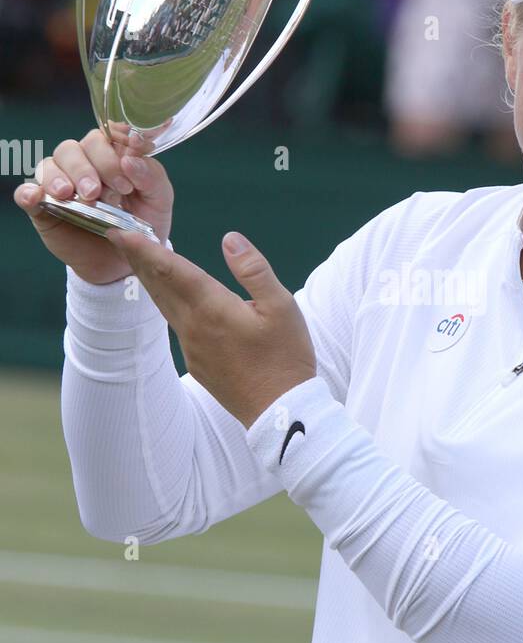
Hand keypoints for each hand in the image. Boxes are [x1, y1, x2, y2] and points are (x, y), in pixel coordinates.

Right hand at [14, 125, 173, 284]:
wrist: (126, 261)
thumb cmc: (143, 224)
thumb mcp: (158, 200)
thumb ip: (151, 176)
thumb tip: (130, 159)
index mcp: (112, 155)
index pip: (106, 133)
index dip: (116, 142)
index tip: (129, 160)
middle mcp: (83, 163)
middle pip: (78, 147)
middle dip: (93, 167)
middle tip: (106, 193)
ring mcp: (61, 184)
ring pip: (52, 164)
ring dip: (63, 177)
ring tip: (79, 197)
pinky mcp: (44, 207)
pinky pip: (26, 192)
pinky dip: (29, 192)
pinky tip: (37, 197)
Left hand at [103, 227, 316, 427]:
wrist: (280, 410)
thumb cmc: (286, 357)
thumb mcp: (282, 306)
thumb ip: (253, 269)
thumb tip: (229, 238)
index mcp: (213, 309)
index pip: (172, 270)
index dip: (145, 249)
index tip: (121, 232)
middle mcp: (194, 327)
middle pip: (159, 286)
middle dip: (137, 260)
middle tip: (116, 236)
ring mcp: (192, 348)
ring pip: (164, 306)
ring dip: (149, 281)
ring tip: (138, 261)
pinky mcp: (197, 363)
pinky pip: (176, 324)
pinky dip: (166, 303)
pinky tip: (169, 297)